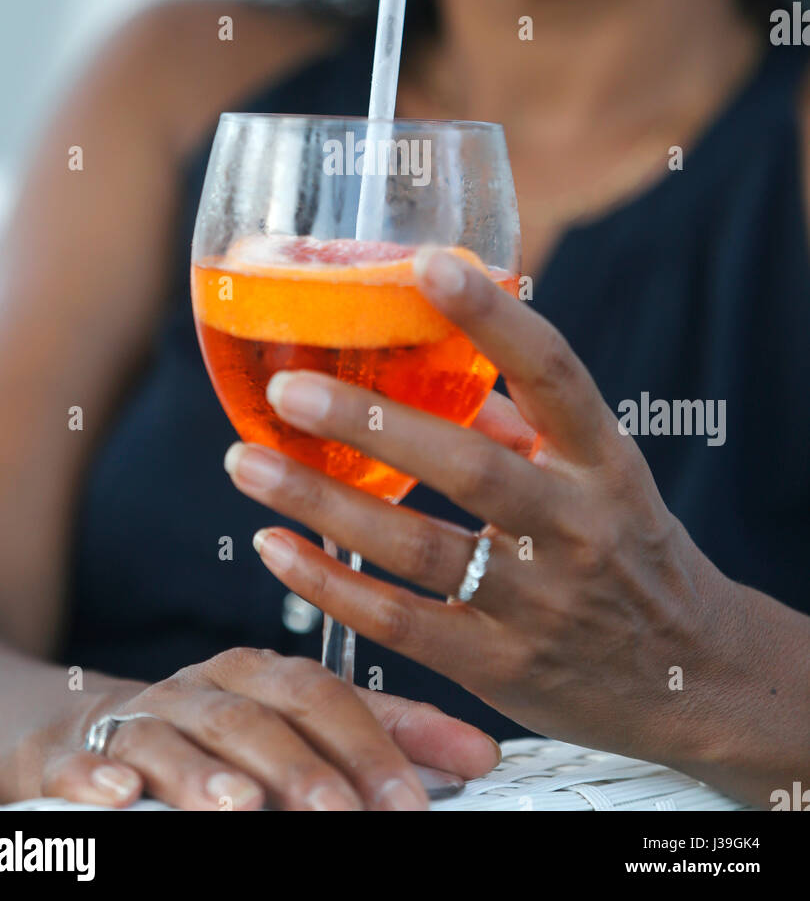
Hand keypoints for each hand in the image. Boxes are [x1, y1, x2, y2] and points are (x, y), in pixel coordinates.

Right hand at [37, 646, 497, 810]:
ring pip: (178, 736)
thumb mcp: (298, 726)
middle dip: (304, 768)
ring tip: (243, 805)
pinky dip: (99, 773)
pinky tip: (120, 794)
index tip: (414, 799)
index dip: (371, 744)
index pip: (326, 696)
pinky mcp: (81, 748)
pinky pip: (88, 757)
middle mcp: (209, 687)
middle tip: (342, 816)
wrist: (90, 727)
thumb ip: (382, 737)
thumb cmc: (220, 732)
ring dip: (208, 773)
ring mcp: (145, 716)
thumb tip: (479, 755)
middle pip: (259, 717)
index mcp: (265, 675)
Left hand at [225, 246, 744, 772]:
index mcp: (604, 460)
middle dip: (370, 422)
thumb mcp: (601, 475)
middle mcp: (577, 526)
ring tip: (247, 462)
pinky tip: (275, 546)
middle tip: (288, 387)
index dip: (492, 315)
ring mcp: (540, 603)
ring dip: (322, 502)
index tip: (427, 262)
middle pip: (468, 464)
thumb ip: (520, 421)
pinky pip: (400, 623)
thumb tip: (428, 360)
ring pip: (417, 547)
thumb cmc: (629, 549)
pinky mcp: (502, 668)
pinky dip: (330, 585)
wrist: (691, 677)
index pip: (552, 372)